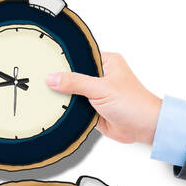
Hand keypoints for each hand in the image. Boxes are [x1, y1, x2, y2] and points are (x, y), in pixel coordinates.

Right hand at [45, 52, 160, 144]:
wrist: (144, 128)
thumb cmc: (135, 104)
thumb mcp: (102, 89)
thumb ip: (76, 82)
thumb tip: (53, 78)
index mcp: (107, 62)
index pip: (79, 57)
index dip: (63, 61)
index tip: (45, 64)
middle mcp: (101, 76)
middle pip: (73, 75)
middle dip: (61, 80)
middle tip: (41, 81)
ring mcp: (96, 92)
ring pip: (72, 91)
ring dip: (64, 96)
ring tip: (44, 94)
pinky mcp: (92, 108)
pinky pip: (74, 106)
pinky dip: (67, 109)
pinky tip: (55, 108)